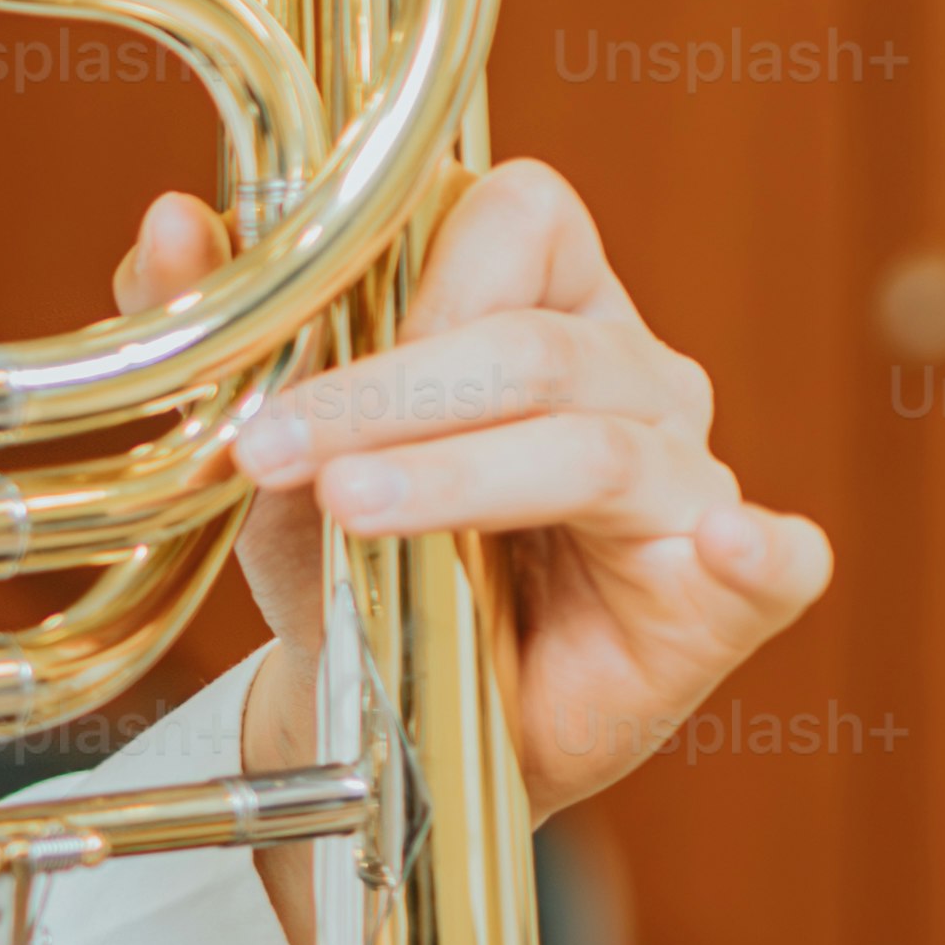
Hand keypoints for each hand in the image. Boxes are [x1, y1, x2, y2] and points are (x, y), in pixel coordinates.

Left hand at [118, 158, 828, 827]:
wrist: (389, 729)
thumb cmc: (356, 567)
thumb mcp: (271, 456)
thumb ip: (224, 333)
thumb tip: (168, 220)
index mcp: (544, 304)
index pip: (515, 215)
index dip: (401, 267)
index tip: (286, 357)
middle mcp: (633, 375)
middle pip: (534, 343)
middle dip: (391, 393)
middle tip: (275, 453)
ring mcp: (689, 481)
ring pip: (593, 446)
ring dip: (460, 476)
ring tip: (349, 509)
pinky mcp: (724, 596)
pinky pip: (776, 562)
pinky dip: (757, 547)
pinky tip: (727, 541)